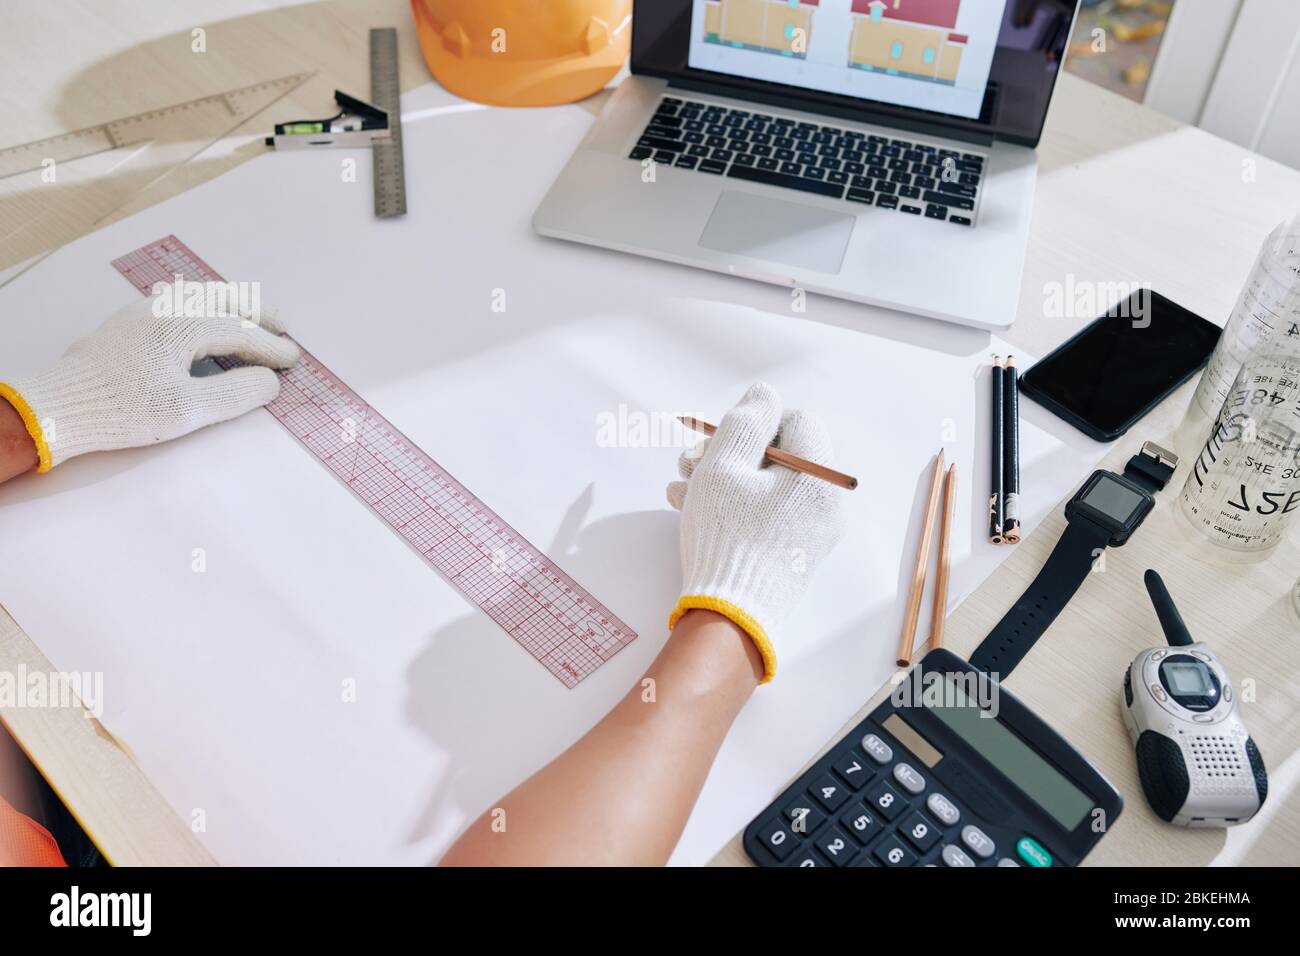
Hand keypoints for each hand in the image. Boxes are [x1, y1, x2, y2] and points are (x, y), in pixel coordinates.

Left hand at [0, 295, 300, 471]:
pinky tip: (209, 322)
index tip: (293, 360)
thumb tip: (269, 381)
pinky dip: (208, 307)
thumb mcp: (188, 410)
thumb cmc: (126, 409)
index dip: (271, 347)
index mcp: (184, 325)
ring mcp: (146, 309)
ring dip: (233, 306)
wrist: (62, 405)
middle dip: (257, 312)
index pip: (241, 332)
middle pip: (224, 299)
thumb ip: (236, 392)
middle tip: (283, 327)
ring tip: (252, 320)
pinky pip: (182, 301)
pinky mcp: (131, 320)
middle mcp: (167, 307)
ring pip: (201, 295)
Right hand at [666, 382, 844, 682]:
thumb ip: (745, 423)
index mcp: (819, 477)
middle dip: (728, 453)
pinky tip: (690, 508)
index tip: (721, 443)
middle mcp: (825, 502)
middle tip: (689, 463)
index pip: (797, 421)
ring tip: (680, 489)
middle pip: (778, 455)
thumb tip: (765, 394)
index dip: (755, 425)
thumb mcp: (724, 466)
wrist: (728, 615)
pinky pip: (767, 514)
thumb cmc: (726, 536)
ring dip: (721, 479)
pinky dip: (734, 506)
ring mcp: (812, 531)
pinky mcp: (793, 552)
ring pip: (766, 485)